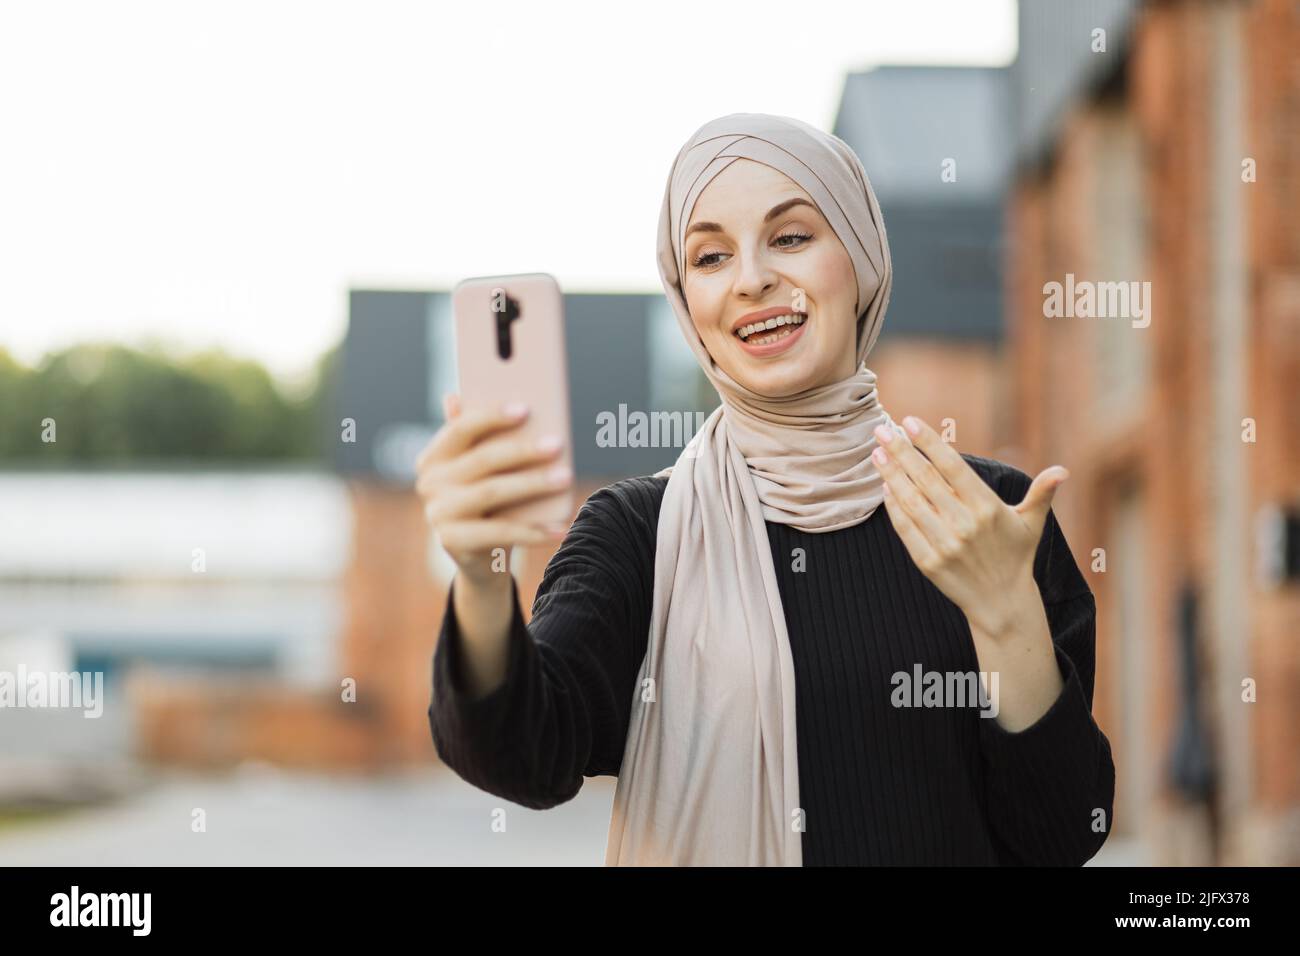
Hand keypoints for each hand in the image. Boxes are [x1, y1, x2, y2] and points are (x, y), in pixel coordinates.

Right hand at [415, 393, 571, 583]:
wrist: (481, 554)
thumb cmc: (488, 501)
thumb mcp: (482, 470)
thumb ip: (479, 437)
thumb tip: (459, 395)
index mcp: (434, 457)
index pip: (460, 428)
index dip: (491, 417)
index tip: (526, 409)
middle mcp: (430, 483)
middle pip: (482, 460)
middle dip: (523, 451)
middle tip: (557, 445)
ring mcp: (438, 513)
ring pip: (492, 492)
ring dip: (533, 484)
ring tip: (565, 478)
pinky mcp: (452, 542)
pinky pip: (501, 532)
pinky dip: (535, 531)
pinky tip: (561, 527)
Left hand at [871, 415, 1068, 639]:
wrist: (1001, 603)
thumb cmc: (1015, 555)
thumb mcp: (1032, 522)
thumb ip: (1042, 493)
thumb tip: (1063, 470)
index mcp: (987, 507)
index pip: (952, 466)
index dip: (929, 442)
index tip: (909, 422)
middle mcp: (964, 524)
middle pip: (925, 479)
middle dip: (901, 452)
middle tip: (882, 430)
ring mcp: (944, 544)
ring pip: (910, 501)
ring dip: (891, 474)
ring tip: (877, 453)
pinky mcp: (928, 562)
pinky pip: (904, 528)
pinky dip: (892, 506)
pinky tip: (885, 487)